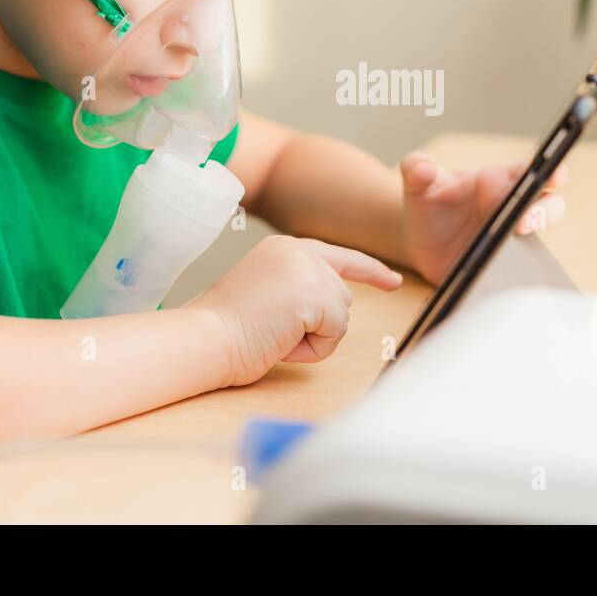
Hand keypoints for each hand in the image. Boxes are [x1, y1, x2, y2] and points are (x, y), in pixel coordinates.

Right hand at [194, 235, 401, 385]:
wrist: (204, 338)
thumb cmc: (226, 328)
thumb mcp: (267, 293)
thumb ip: (299, 287)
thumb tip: (336, 304)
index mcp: (284, 247)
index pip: (339, 257)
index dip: (369, 271)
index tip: (392, 280)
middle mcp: (299, 250)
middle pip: (342, 296)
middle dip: (318, 324)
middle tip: (272, 328)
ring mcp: (307, 269)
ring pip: (341, 315)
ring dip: (314, 336)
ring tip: (273, 333)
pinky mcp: (313, 294)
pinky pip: (335, 332)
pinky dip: (313, 348)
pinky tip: (281, 340)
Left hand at [397, 152, 567, 285]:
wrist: (417, 240)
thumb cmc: (425, 201)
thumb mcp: (416, 182)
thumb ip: (417, 168)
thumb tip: (423, 169)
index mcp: (496, 181)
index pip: (529, 172)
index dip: (549, 172)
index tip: (555, 176)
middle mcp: (510, 208)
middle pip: (548, 204)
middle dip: (545, 211)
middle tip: (524, 222)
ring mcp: (509, 237)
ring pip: (539, 238)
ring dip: (534, 241)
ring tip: (511, 245)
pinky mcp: (502, 263)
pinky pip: (520, 269)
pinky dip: (518, 273)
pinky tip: (500, 274)